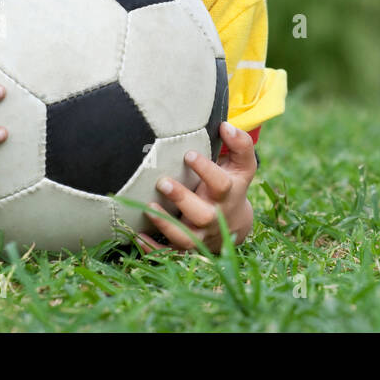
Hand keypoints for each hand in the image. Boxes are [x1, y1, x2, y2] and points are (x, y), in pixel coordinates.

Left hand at [136, 122, 256, 254]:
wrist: (235, 224)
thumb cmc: (233, 185)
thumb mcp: (243, 166)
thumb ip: (240, 144)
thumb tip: (225, 125)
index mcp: (228, 194)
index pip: (221, 184)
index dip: (206, 170)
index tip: (189, 154)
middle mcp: (215, 217)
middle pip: (203, 214)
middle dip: (182, 199)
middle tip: (162, 181)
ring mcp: (201, 235)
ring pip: (186, 237)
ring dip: (166, 225)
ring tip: (148, 208)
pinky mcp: (187, 247)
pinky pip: (170, 253)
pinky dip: (153, 249)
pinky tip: (137, 236)